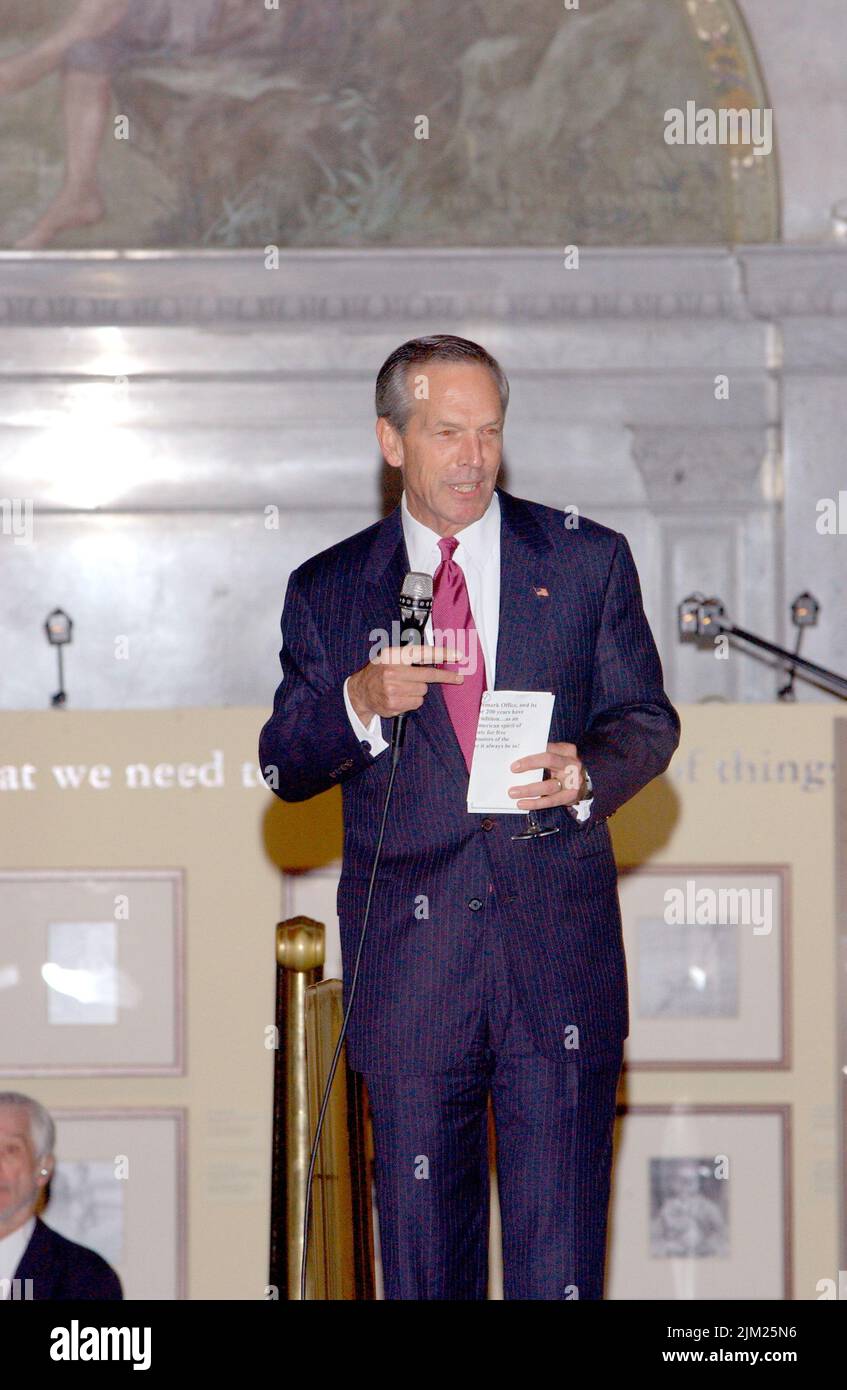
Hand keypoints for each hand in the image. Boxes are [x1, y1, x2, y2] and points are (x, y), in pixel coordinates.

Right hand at [348, 645, 464, 723]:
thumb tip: (437, 657)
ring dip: (419, 690)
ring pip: (423, 691)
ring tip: (405, 688)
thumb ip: (409, 655)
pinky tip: (401, 697)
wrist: (360, 692)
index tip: (458, 655)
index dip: (442, 654)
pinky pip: (416, 703)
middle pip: (428, 675)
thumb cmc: (379, 672)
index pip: (422, 653)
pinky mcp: (393, 704)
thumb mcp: (389, 657)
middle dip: (444, 677)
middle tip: (458, 678)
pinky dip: (412, 701)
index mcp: (392, 656)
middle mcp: (392, 672)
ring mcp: (392, 690)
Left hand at [508, 741, 585, 809]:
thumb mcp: (557, 756)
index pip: (547, 749)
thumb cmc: (563, 768)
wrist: (581, 784)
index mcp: (567, 750)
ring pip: (549, 785)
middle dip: (530, 764)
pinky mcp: (570, 796)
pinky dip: (535, 803)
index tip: (515, 763)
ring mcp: (573, 781)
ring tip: (513, 793)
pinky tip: (522, 804)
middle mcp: (572, 763)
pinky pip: (551, 801)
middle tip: (512, 771)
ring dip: (529, 790)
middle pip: (549, 761)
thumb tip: (517, 758)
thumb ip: (542, 754)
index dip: (531, 755)